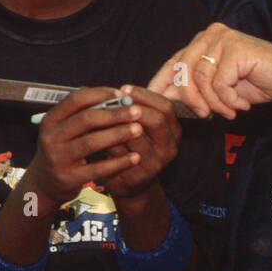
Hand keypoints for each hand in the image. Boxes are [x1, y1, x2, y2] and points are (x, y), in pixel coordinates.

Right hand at [22, 87, 144, 209]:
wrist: (45, 183)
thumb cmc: (63, 149)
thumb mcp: (64, 129)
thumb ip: (84, 114)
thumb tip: (116, 96)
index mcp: (50, 120)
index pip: (76, 99)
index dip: (100, 94)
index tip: (122, 94)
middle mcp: (50, 137)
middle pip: (86, 119)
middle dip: (114, 114)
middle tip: (137, 111)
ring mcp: (57, 158)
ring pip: (91, 142)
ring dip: (118, 134)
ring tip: (138, 129)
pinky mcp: (68, 178)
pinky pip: (97, 168)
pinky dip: (118, 162)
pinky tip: (135, 157)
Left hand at [99, 85, 180, 202]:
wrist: (129, 182)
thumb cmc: (132, 147)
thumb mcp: (138, 126)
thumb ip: (135, 110)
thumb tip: (117, 90)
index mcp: (173, 129)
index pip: (165, 106)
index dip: (145, 95)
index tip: (124, 88)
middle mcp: (170, 145)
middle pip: (157, 120)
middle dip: (134, 107)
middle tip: (114, 100)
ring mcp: (159, 161)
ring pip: (139, 136)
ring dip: (119, 122)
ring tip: (102, 113)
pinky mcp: (143, 174)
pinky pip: (126, 153)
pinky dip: (111, 141)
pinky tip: (98, 133)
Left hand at [147, 22, 271, 119]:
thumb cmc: (258, 82)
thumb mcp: (219, 89)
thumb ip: (194, 90)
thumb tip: (163, 100)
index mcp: (202, 42)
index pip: (173, 62)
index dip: (159, 83)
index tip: (150, 102)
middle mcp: (209, 35)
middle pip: (182, 71)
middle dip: (190, 99)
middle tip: (204, 115)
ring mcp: (222, 39)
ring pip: (200, 79)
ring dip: (215, 103)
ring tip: (230, 110)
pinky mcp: (235, 48)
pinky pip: (219, 83)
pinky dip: (229, 99)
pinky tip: (241, 103)